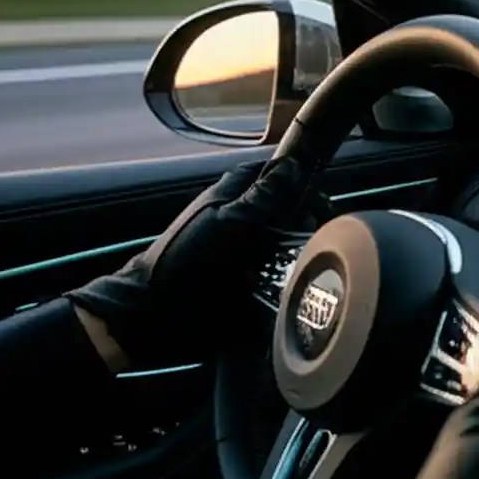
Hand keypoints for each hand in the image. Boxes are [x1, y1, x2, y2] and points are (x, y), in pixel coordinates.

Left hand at [67, 158, 318, 367]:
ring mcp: (240, 248)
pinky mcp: (243, 277)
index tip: (322, 203)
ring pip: (282, 238)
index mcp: (231, 195)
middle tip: (315, 234)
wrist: (156, 313)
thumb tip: (293, 165)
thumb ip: (263, 195)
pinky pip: (274, 268)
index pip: (273, 174)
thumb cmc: (187, 260)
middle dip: (303, 218)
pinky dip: (286, 271)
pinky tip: (296, 280)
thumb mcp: (229, 222)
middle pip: (282, 207)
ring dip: (297, 246)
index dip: (300, 184)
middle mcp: (238, 217)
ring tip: (308, 259)